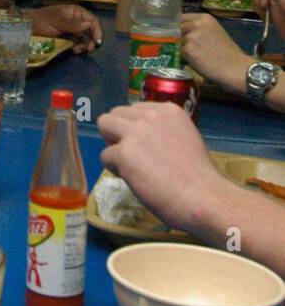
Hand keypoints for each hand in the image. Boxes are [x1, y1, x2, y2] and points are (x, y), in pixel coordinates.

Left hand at [27, 4, 101, 52]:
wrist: (27, 26)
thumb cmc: (41, 20)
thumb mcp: (57, 22)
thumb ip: (73, 24)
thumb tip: (89, 25)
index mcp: (76, 12)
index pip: (92, 21)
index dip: (97, 31)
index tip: (97, 41)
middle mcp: (76, 20)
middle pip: (90, 31)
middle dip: (91, 40)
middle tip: (89, 49)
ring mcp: (72, 28)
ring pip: (84, 38)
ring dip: (84, 45)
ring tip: (78, 50)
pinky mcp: (67, 36)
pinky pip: (77, 42)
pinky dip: (78, 46)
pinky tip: (74, 50)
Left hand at [98, 102, 223, 233]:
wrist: (202, 197)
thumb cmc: (198, 176)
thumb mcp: (184, 138)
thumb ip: (161, 131)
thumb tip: (139, 136)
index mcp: (169, 111)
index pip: (136, 109)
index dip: (135, 127)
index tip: (146, 145)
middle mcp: (151, 115)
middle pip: (116, 114)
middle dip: (118, 132)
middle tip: (132, 154)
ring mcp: (136, 132)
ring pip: (104, 124)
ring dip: (112, 143)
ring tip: (128, 164)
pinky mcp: (123, 152)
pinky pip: (105, 156)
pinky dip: (114, 169)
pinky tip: (133, 179)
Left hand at [180, 12, 251, 90]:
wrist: (236, 68)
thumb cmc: (229, 52)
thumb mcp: (215, 32)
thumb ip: (200, 29)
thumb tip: (184, 31)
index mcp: (205, 18)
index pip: (182, 18)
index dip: (180, 26)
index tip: (181, 33)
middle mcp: (196, 24)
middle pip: (177, 28)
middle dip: (180, 37)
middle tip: (191, 47)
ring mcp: (191, 37)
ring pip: (177, 41)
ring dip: (183, 48)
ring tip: (197, 55)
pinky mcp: (187, 50)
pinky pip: (179, 53)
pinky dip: (185, 58)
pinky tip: (197, 61)